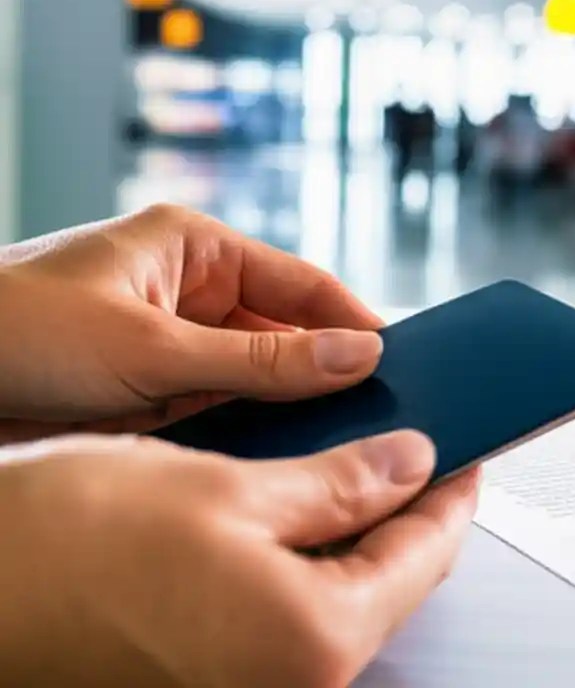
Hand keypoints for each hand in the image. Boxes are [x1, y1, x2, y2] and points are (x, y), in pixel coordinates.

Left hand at [0, 205, 383, 441]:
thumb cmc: (15, 332)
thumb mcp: (151, 349)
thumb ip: (261, 362)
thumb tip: (357, 354)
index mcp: (193, 249)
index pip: (300, 284)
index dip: (354, 321)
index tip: (402, 361)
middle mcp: (188, 294)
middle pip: (286, 334)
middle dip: (327, 372)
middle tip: (382, 413)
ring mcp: (172, 346)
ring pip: (258, 378)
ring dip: (290, 408)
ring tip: (343, 440)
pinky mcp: (153, 394)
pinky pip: (223, 411)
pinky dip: (252, 433)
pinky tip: (285, 458)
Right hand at [0, 430, 478, 686]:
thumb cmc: (65, 549)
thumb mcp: (227, 488)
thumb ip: (339, 483)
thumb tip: (410, 466)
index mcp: (315, 641)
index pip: (426, 553)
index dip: (451, 490)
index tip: (464, 450)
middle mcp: (295, 683)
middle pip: (389, 582)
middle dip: (405, 510)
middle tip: (409, 449)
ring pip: (340, 599)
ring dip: (355, 533)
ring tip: (355, 466)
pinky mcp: (218, 681)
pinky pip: (291, 618)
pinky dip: (306, 564)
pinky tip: (296, 513)